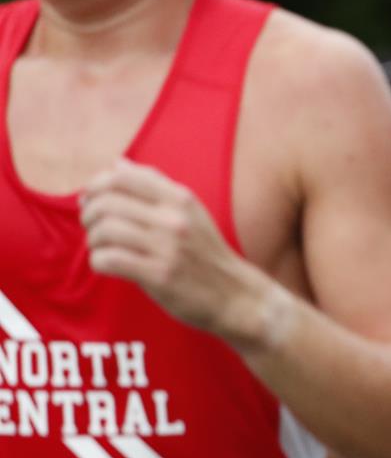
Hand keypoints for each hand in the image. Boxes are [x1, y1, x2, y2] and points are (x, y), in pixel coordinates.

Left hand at [79, 160, 276, 343]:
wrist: (234, 293)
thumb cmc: (204, 252)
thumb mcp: (189, 211)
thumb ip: (154, 186)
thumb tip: (117, 164)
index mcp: (180, 198)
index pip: (121, 177)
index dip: (95, 186)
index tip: (91, 200)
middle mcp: (174, 218)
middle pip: (107, 203)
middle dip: (88, 214)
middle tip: (93, 227)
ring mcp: (167, 247)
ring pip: (104, 231)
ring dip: (94, 240)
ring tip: (103, 247)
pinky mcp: (159, 275)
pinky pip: (108, 260)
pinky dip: (99, 262)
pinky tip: (109, 265)